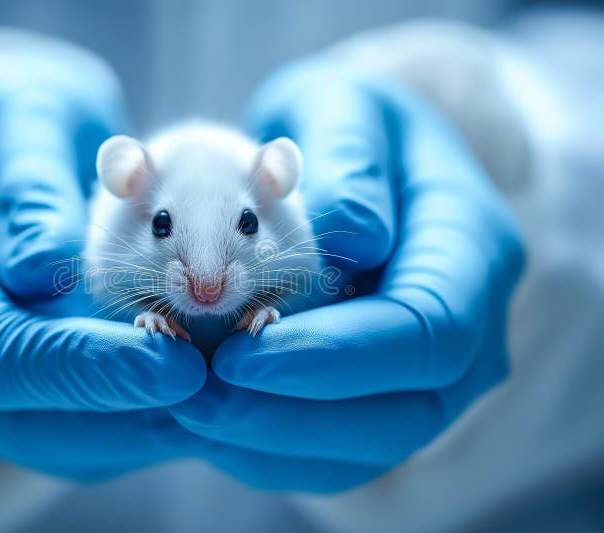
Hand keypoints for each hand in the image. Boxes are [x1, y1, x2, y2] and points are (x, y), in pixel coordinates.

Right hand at [0, 62, 209, 480]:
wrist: (8, 164)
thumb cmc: (18, 129)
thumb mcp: (21, 118)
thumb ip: (25, 183)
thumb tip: (42, 266)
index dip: (82, 367)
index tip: (176, 363)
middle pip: (15, 417)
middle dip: (122, 412)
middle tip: (215, 393)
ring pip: (48, 443)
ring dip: (138, 431)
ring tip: (219, 403)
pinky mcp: (12, 399)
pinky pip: (72, 436)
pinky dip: (137, 426)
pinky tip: (196, 403)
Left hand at [170, 60, 524, 491]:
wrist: (367, 162)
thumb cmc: (351, 127)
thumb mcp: (346, 106)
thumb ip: (349, 156)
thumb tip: (354, 236)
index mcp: (473, 248)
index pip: (427, 328)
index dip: (336, 355)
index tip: (240, 355)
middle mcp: (471, 328)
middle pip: (405, 410)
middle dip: (295, 415)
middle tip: (200, 401)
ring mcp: (433, 374)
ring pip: (369, 446)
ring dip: (275, 441)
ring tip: (193, 414)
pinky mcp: (387, 396)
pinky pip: (340, 450)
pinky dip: (272, 448)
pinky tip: (212, 424)